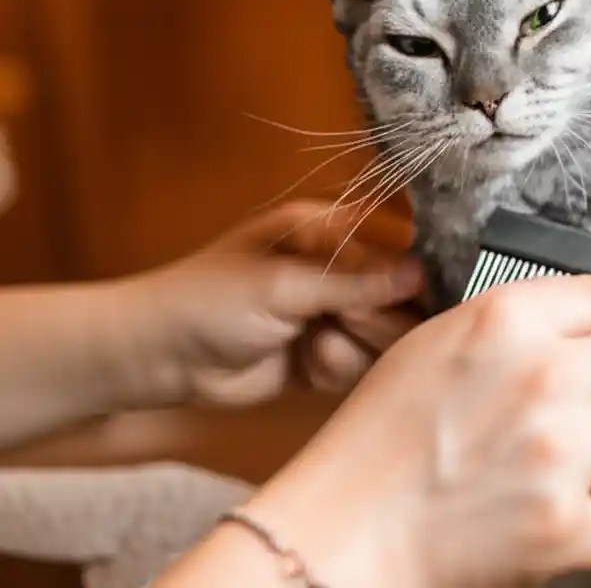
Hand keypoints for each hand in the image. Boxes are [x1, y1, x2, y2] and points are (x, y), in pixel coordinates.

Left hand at [124, 200, 424, 407]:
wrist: (158, 360)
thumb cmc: (207, 302)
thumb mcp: (282, 285)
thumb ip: (354, 281)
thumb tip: (421, 275)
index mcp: (329, 230)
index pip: (398, 243)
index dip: (416, 270)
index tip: (420, 294)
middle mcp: (340, 269)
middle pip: (404, 295)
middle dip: (377, 316)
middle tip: (340, 321)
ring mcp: (335, 314)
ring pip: (388, 336)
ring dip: (356, 347)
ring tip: (314, 345)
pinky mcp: (329, 355)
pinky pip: (364, 366)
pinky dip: (339, 370)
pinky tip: (306, 367)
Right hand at [181, 275, 590, 587]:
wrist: (343, 531)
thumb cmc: (381, 441)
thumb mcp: (440, 345)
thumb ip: (526, 324)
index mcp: (507, 320)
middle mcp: (543, 374)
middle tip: (581, 416)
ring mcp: (560, 450)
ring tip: (554, 473)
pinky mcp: (565, 522)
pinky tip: (543, 519)